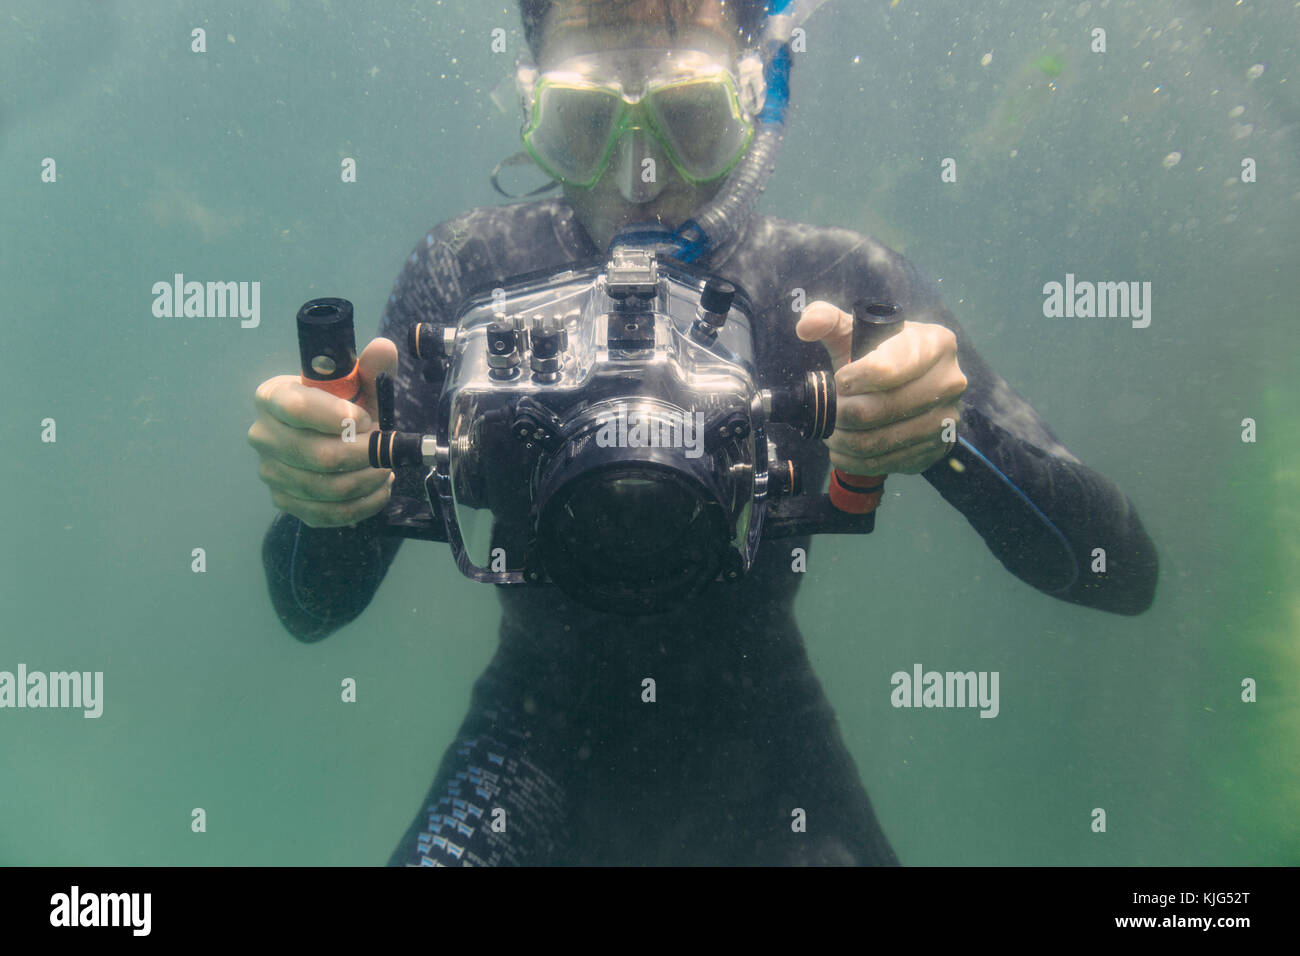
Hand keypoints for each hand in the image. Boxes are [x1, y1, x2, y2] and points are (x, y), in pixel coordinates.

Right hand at [247, 337, 399, 527]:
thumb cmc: (342, 406)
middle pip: (317, 455)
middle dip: (364, 455)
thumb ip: (370, 368)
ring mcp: (271, 472)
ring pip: (325, 487)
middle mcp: (263, 435)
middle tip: (387, 449)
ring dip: (367, 481)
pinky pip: (326, 513)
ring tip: (387, 468)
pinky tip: (378, 490)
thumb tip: (383, 348)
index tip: (367, 419)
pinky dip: (361, 505)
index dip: (339, 417)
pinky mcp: (285, 501)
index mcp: (273, 397)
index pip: (297, 408)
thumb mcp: (357, 384)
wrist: (327, 436)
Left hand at [795, 301, 965, 474]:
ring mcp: (948, 418)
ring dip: (844, 439)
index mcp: (936, 343)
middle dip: (843, 412)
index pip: (886, 369)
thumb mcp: (854, 331)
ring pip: (881, 440)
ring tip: (830, 430)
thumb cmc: (877, 355)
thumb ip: (826, 319)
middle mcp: (951, 381)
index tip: (839, 380)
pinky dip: (854, 460)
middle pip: (882, 408)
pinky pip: (887, 462)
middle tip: (829, 410)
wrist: (908, 386)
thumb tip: (806, 326)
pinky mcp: (937, 448)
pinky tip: (842, 449)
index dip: (853, 379)